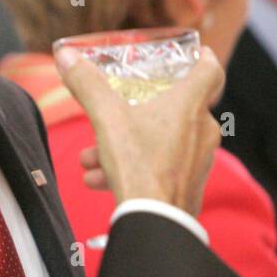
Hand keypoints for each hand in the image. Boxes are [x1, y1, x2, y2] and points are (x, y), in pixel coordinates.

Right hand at [57, 47, 225, 213]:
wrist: (155, 220)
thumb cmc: (139, 165)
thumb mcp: (106, 118)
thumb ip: (87, 84)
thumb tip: (66, 55)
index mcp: (190, 104)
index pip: (210, 70)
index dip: (202, 58)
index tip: (191, 55)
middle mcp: (202, 130)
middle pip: (174, 109)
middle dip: (136, 112)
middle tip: (113, 115)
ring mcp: (199, 160)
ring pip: (162, 141)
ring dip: (127, 144)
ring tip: (92, 157)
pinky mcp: (190, 185)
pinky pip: (161, 167)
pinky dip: (134, 167)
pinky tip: (100, 179)